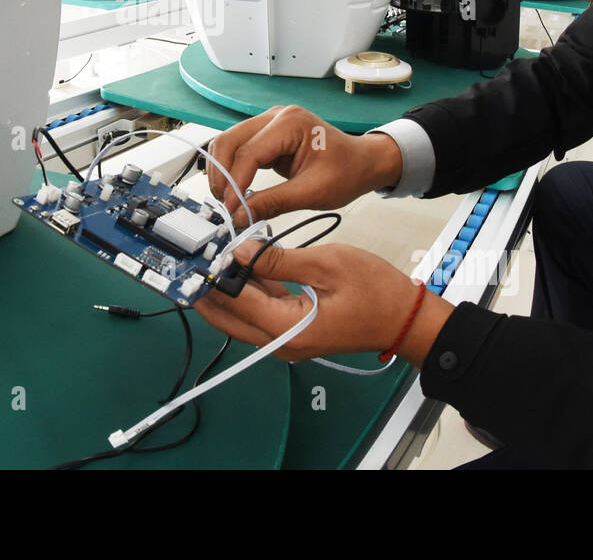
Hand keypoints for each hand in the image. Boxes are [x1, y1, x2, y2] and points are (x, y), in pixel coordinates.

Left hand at [194, 240, 451, 366]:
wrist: (407, 319)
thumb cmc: (377, 292)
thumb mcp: (326, 264)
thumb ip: (278, 259)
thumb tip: (241, 251)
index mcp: (288, 328)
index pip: (235, 302)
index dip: (211, 277)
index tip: (194, 256)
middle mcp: (281, 341)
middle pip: (228, 319)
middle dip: (205, 292)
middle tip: (185, 264)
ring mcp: (287, 339)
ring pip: (241, 317)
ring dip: (223, 292)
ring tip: (205, 261)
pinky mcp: (294, 331)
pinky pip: (260, 313)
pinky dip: (246, 293)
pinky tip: (237, 269)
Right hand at [206, 105, 402, 226]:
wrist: (364, 162)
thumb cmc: (347, 172)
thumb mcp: (313, 192)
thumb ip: (274, 203)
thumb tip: (241, 216)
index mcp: (291, 123)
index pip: (249, 153)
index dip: (236, 183)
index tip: (232, 211)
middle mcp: (276, 117)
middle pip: (229, 141)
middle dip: (221, 174)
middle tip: (224, 205)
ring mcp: (269, 123)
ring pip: (229, 142)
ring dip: (223, 171)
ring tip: (228, 200)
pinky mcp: (267, 135)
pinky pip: (239, 148)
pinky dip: (232, 169)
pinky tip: (235, 190)